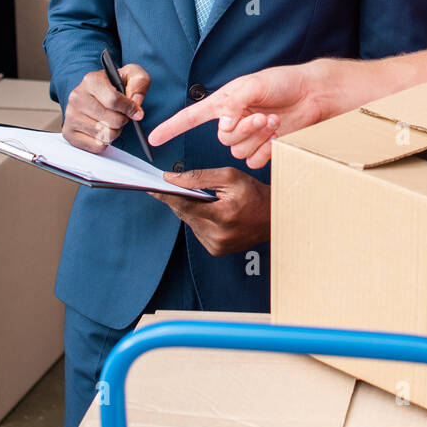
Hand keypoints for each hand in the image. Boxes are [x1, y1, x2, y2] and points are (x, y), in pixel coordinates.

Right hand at [62, 64, 149, 153]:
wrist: (94, 95)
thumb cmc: (114, 86)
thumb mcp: (131, 75)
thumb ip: (139, 82)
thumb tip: (136, 102)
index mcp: (91, 80)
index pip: (114, 100)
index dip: (129, 108)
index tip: (136, 111)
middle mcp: (76, 97)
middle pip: (111, 120)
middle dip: (123, 120)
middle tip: (121, 115)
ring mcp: (70, 116)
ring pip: (105, 135)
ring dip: (115, 131)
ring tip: (111, 122)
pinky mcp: (69, 133)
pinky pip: (96, 146)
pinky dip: (105, 142)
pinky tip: (102, 130)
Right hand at [148, 64, 325, 168]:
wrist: (313, 95)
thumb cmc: (284, 82)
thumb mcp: (253, 84)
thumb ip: (233, 104)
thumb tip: (223, 126)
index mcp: (225, 103)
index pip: (191, 117)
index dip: (171, 128)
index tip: (154, 139)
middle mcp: (234, 121)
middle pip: (223, 140)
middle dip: (244, 129)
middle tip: (263, 115)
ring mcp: (250, 136)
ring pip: (239, 152)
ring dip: (258, 137)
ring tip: (273, 120)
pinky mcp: (266, 148)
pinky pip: (255, 160)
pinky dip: (267, 149)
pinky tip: (278, 134)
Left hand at [149, 166, 270, 255]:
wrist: (274, 217)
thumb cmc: (255, 194)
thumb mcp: (229, 176)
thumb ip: (199, 177)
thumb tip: (172, 178)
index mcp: (223, 215)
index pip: (185, 205)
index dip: (166, 195)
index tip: (151, 187)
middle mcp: (218, 235)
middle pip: (184, 214)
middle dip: (177, 199)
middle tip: (169, 186)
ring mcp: (217, 246)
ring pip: (189, 222)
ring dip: (189, 209)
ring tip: (201, 198)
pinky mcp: (216, 250)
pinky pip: (197, 231)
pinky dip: (198, 219)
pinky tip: (209, 210)